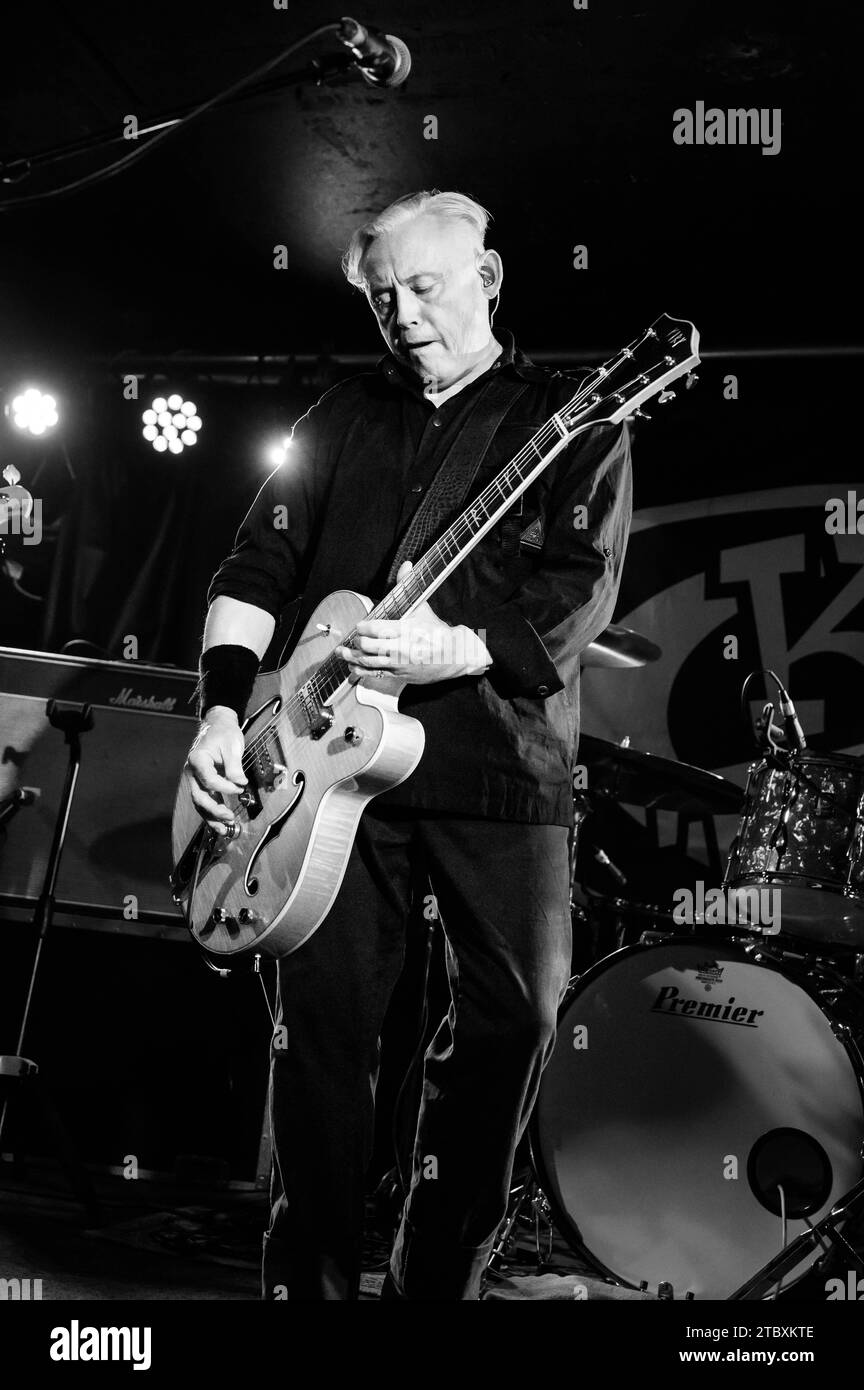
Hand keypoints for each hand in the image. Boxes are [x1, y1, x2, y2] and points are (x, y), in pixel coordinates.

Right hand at [185, 706, 247, 834]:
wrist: (218, 726)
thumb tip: (239, 783)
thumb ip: (234, 766)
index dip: (224, 787)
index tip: (240, 788)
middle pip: (199, 796)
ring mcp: (196, 780)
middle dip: (214, 809)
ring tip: (225, 829)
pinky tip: (222, 824)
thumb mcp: (231, 746)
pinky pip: (205, 801)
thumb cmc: (224, 733)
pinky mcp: (202, 785)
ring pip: (200, 803)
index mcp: (198, 759)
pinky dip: (212, 814)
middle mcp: (192, 772)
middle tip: (230, 816)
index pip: (208, 780)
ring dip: (212, 817)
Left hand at [337, 562, 492, 684]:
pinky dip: (361, 670)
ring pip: (368, 662)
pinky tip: (354, 667)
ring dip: (351, 657)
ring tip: (342, 652)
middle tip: (354, 637)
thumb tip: (406, 566)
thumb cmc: (437, 632)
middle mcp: (401, 648)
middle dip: (358, 641)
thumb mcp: (423, 608)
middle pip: (368, 645)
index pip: (376, 628)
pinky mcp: (399, 674)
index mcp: (406, 629)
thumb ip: (409, 586)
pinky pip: (375, 674)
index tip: (360, 625)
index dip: (363, 626)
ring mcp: (399, 663)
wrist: (455, 655)